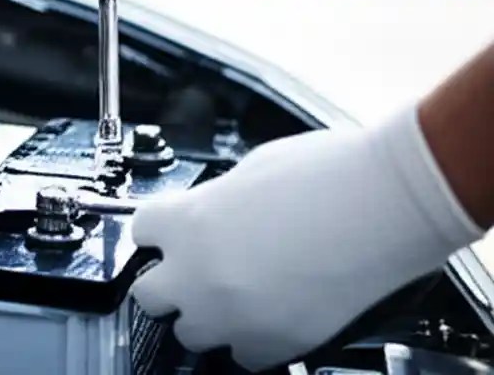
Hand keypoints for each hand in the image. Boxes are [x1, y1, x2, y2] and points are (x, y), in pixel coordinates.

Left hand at [130, 108, 481, 370]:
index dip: (160, 233)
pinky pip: (242, 358)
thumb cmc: (330, 174)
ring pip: (189, 333)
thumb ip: (217, 200)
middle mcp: (198, 271)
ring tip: (236, 297)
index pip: (140, 233)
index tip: (170, 236)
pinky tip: (269, 317)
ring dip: (205, 316)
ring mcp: (232, 313)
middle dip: (168, 283)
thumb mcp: (252, 170)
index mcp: (187, 220)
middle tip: (193, 274)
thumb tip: (213, 212)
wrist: (387, 203)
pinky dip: (251, 342)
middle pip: (148, 295)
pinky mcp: (273, 343)